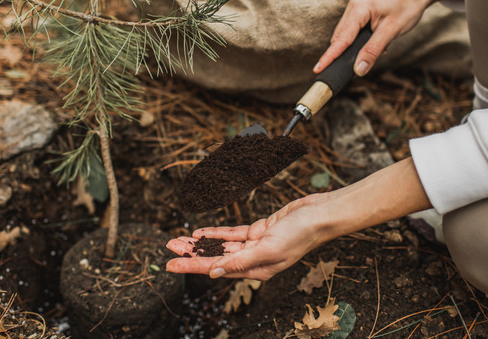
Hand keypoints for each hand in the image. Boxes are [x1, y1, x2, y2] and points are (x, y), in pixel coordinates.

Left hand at [166, 194, 331, 279]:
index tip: (170, 265)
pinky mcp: (258, 230)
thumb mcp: (269, 249)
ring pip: (221, 245)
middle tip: (168, 248)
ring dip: (200, 243)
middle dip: (190, 254)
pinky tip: (200, 232)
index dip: (191, 266)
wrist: (319, 215)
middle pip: (215, 258)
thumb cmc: (301, 234)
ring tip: (179, 240)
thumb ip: (240, 261)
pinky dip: (216, 233)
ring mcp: (255, 245)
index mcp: (256, 270)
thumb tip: (213, 272)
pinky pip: (232, 233)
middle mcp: (253, 260)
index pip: (216, 268)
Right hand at [314, 0, 462, 76]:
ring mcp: (355, 11)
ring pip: (347, 38)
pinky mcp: (359, 15)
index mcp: (358, 9)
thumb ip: (373, 50)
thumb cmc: (407, 8)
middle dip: (347, 54)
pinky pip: (354, 34)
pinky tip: (379, 42)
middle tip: (361, 66)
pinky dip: (362, 43)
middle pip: (340, 39)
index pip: (341, 39)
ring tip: (382, 47)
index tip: (318, 69)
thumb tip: (358, 70)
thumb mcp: (391, 31)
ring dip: (358, 49)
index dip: (329, 56)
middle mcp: (352, 8)